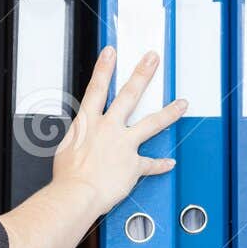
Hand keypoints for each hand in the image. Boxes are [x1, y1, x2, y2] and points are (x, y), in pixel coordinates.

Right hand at [52, 46, 186, 218]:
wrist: (77, 194)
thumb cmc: (67, 177)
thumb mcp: (65, 148)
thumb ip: (78, 138)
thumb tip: (81, 137)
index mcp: (87, 124)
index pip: (96, 89)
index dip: (104, 68)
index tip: (111, 53)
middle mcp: (108, 129)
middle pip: (128, 96)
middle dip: (142, 75)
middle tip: (152, 60)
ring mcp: (123, 145)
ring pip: (151, 123)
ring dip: (169, 112)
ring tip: (181, 104)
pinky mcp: (133, 165)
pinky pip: (150, 164)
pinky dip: (160, 164)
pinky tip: (169, 162)